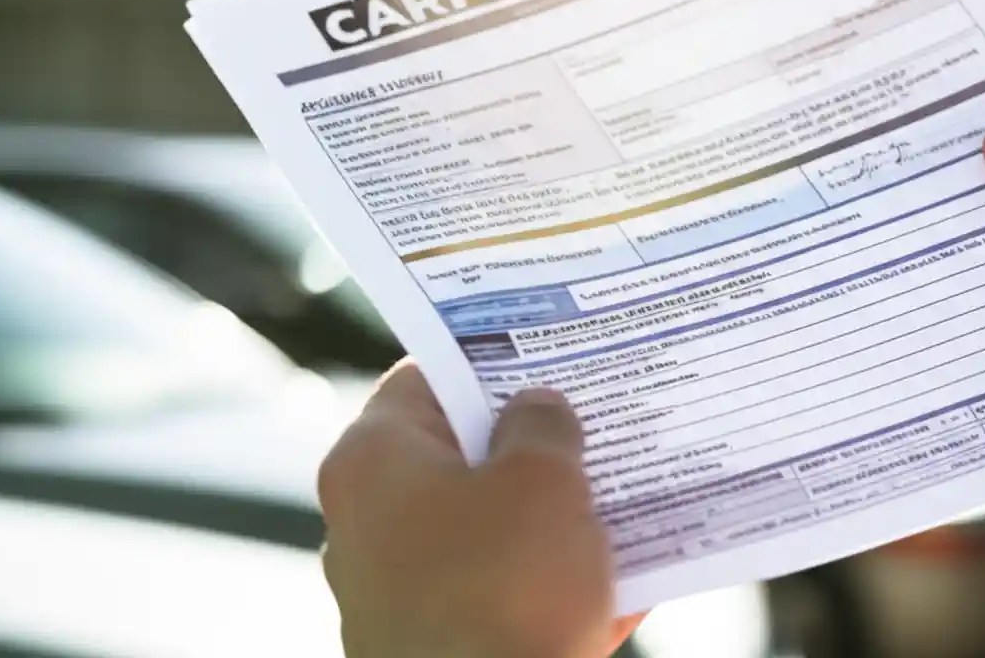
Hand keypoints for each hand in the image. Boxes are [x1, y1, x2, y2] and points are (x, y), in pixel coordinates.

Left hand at [318, 360, 645, 657]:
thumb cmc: (504, 594)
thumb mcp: (543, 481)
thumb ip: (543, 425)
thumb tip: (539, 409)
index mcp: (372, 462)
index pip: (424, 379)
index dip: (489, 361)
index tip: (543, 356)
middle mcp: (367, 523)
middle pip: (456, 457)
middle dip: (529, 445)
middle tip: (591, 425)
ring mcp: (395, 591)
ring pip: (484, 530)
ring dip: (548, 519)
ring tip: (616, 501)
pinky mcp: (433, 644)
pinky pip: (499, 596)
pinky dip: (549, 586)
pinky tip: (617, 582)